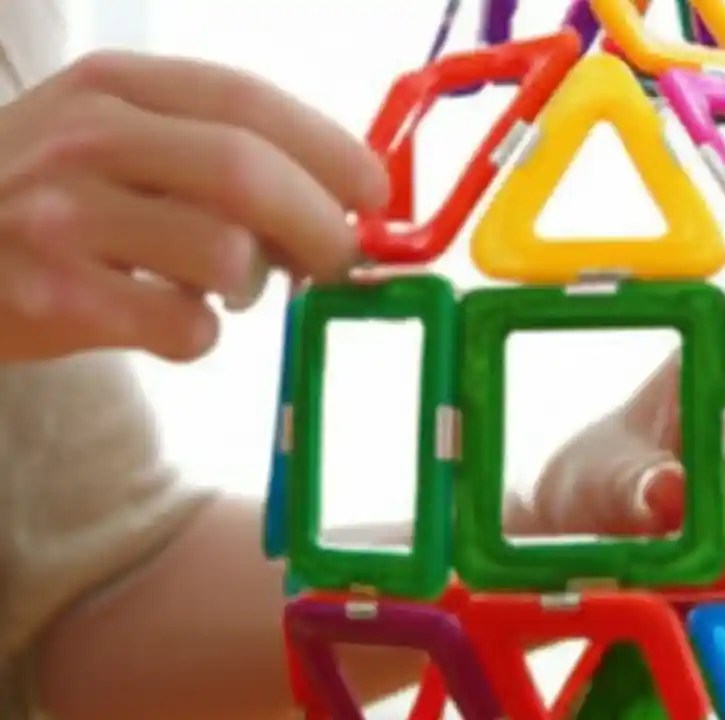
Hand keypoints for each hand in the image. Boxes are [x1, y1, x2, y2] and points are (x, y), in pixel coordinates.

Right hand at [0, 50, 388, 362]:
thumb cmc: (41, 195)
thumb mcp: (109, 138)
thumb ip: (209, 150)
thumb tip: (340, 202)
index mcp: (114, 87)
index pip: (249, 101)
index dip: (331, 150)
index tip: (376, 194)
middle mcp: (86, 140)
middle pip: (249, 174)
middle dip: (321, 226)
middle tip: (338, 261)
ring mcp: (63, 219)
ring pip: (227, 255)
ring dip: (253, 285)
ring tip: (223, 287)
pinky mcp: (55, 300)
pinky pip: (185, 327)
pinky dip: (200, 335)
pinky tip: (168, 320)